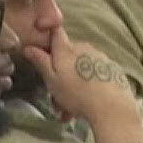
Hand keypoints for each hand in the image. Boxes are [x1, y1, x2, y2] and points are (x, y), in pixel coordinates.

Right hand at [23, 28, 139, 124]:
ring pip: (82, 68)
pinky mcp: (114, 69)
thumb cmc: (76, 94)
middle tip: (57, 97)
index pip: (55, 32)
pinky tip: (88, 105)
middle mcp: (85, 48)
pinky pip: (96, 74)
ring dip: (75, 85)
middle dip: (61, 74)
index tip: (44, 50)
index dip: (49, 37)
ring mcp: (102, 57)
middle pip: (69, 55)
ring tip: (71, 110)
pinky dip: (90, 86)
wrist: (112, 107)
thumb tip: (28, 46)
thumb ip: (41, 62)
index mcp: (67, 49)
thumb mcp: (52, 79)